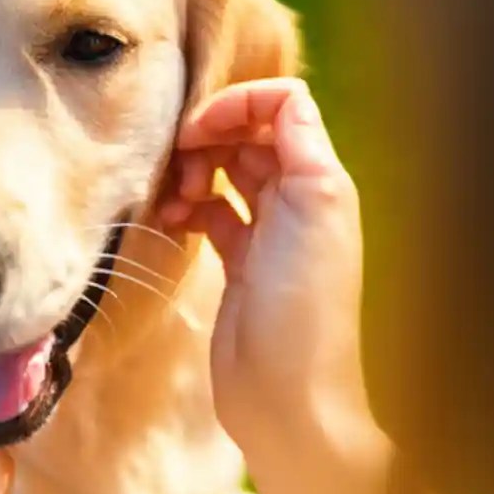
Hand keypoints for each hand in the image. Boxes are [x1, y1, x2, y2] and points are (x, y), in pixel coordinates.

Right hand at [160, 78, 388, 493]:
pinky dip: (189, 206)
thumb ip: (300, 144)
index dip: (237, 104)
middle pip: (248, 135)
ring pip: (224, 172)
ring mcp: (267, 232)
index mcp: (321, 180)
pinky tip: (172, 221)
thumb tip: (279, 98)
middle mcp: (298, 200)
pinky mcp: (238, 263)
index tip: (198, 130)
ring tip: (173, 199)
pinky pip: (210, 212)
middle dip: (208, 138)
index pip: (282, 105)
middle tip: (179, 167)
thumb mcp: (315, 207)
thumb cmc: (304, 305)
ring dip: (193, 172)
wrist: (286, 396)